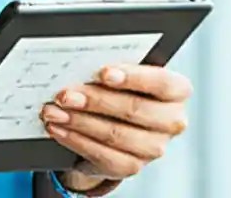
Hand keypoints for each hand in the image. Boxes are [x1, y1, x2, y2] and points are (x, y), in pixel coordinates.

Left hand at [41, 64, 192, 189]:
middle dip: (95, 100)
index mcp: (176, 91)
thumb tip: (81, 65)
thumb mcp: (121, 74)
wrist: (114, 124)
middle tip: (65, 94)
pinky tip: (58, 129)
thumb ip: (111, 69)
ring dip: (79, 122)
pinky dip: (76, 140)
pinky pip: (103, 155)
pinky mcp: (132, 166)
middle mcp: (172, 121)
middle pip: (134, 109)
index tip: (103, 73)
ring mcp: (154, 148)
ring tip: (54, 111)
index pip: (161, 83)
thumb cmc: (119, 90)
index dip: (133, 77)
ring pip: (115, 134)